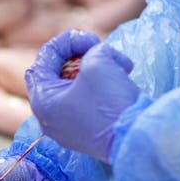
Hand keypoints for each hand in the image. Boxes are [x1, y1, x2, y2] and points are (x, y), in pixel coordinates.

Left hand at [25, 30, 140, 162]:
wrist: (137, 140)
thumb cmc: (111, 103)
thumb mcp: (99, 63)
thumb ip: (90, 50)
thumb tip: (96, 55)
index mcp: (43, 101)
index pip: (43, 60)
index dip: (65, 43)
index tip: (91, 40)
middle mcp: (48, 118)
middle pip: (55, 74)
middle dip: (78, 57)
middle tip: (98, 50)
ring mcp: (65, 128)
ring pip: (72, 87)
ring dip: (93, 70)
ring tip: (117, 66)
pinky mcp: (83, 133)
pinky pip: (83, 103)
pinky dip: (98, 88)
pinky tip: (117, 82)